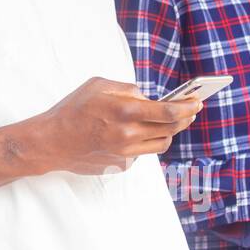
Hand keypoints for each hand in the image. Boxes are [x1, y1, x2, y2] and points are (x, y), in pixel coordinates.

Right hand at [0, 77, 201, 184]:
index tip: (197, 102)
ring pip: (162, 143)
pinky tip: (137, 133)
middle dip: (184, 118)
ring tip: (167, 121)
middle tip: (190, 110)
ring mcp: (126, 152)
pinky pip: (143, 152)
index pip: (169, 111)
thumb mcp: (98, 85)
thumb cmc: (72, 109)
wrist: (52, 141)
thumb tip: (146, 96)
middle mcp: (129, 134)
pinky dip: (145, 141)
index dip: (188, 107)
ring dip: (168, 131)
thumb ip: (127, 88)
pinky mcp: (122, 164)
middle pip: (171, 129)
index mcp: (126, 110)